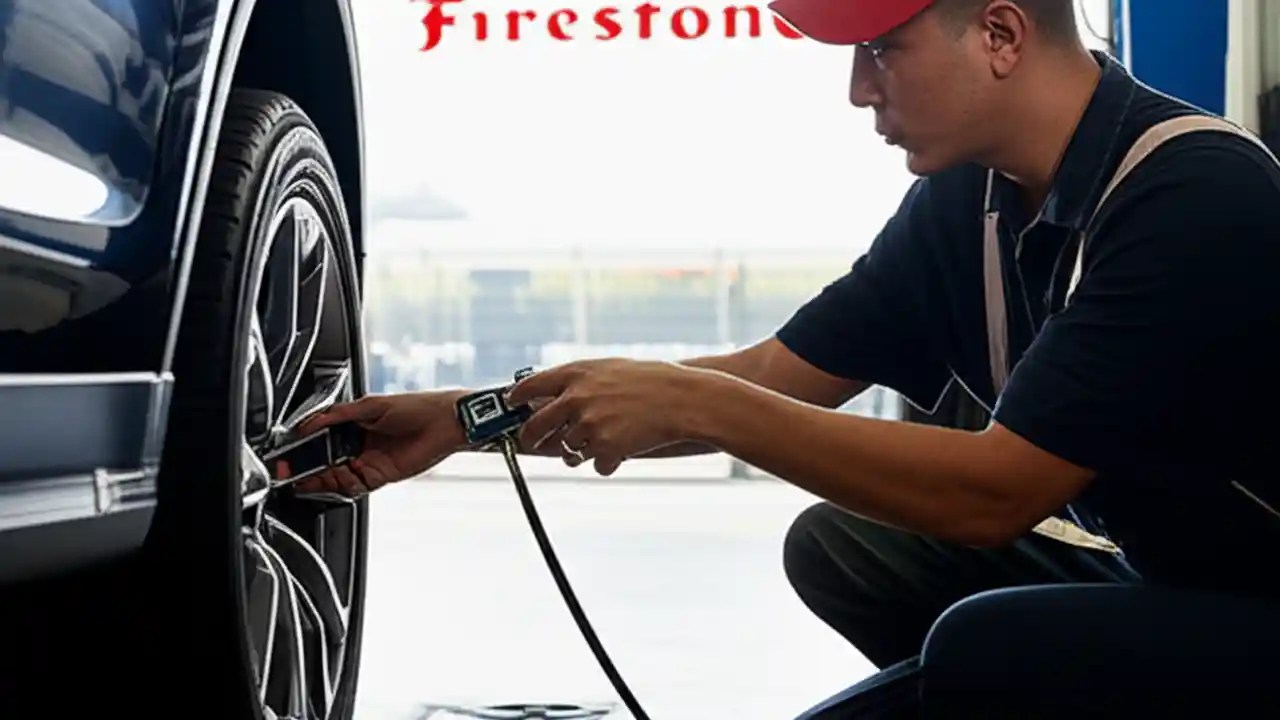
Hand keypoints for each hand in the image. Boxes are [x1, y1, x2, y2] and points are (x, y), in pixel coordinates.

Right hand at [291, 389, 467, 496]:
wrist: (445, 424)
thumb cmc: (416, 407)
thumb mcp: (372, 405)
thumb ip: (340, 414)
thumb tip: (313, 421)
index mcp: (356, 424)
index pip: (323, 438)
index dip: (307, 446)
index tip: (292, 450)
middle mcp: (360, 445)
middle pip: (327, 461)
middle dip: (309, 467)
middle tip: (294, 469)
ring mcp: (369, 462)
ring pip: (338, 476)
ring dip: (322, 478)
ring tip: (311, 476)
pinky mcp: (380, 476)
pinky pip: (356, 486)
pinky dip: (344, 484)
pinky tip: (340, 476)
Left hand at [506, 358, 702, 475]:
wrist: (684, 400)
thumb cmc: (654, 380)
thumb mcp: (611, 368)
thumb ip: (582, 380)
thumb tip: (556, 393)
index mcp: (577, 375)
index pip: (531, 387)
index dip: (517, 397)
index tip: (511, 404)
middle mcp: (577, 400)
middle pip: (537, 427)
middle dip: (532, 439)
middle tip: (534, 444)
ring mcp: (590, 426)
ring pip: (568, 452)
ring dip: (578, 453)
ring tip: (599, 445)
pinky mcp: (606, 449)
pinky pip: (597, 465)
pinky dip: (609, 462)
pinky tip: (626, 449)